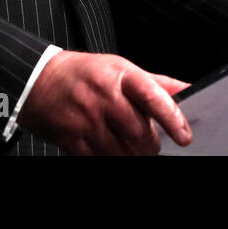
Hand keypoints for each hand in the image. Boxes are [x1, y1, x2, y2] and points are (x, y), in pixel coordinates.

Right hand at [18, 50, 192, 154]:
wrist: (39, 80)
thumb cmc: (85, 74)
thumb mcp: (121, 68)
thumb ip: (156, 83)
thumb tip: (188, 90)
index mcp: (120, 76)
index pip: (152, 97)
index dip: (172, 118)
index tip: (184, 136)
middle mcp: (103, 97)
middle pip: (139, 133)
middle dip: (150, 145)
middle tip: (150, 143)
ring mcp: (85, 119)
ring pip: (121, 152)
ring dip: (132, 156)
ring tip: (131, 148)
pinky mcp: (70, 139)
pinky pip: (99, 160)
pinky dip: (110, 160)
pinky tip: (111, 151)